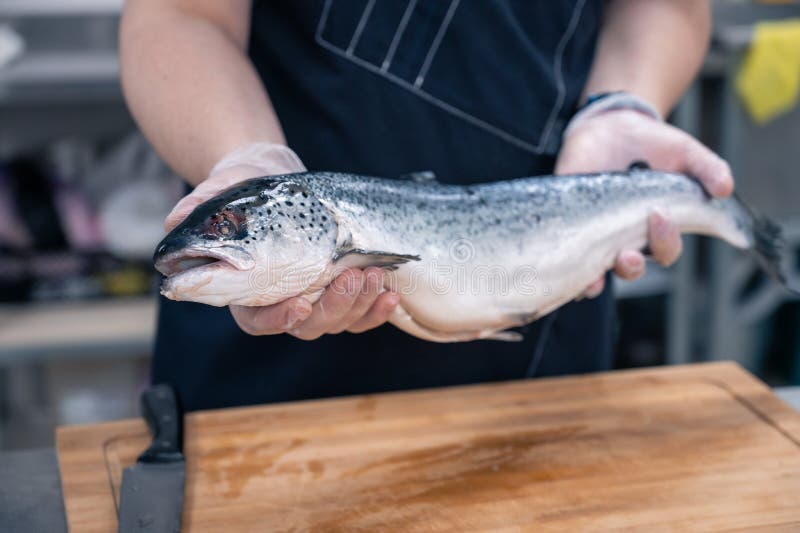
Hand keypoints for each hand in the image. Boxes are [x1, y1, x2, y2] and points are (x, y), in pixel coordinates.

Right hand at [164, 142, 399, 337]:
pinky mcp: (340, 287)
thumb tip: (174, 222)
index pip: (258, 321)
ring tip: (375, 274)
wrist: (273, 175)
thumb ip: (202, 207)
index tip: (298, 304)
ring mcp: (315, 296)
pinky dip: (378, 306)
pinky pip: (362, 311)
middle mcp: (282, 300)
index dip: (277, 320)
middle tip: (351, 278)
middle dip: (333, 308)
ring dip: (360, 304)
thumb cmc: (243, 186)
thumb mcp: (223, 188)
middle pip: (307, 325)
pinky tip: (392, 289)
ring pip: (339, 320)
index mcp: (246, 291)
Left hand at [555, 109, 733, 297]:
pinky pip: (565, 254)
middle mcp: (625, 238)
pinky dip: (565, 265)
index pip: (665, 250)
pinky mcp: (568, 223)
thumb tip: (725, 189)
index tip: (659, 214)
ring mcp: (595, 233)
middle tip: (628, 253)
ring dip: (596, 279)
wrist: (610, 126)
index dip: (665, 241)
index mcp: (656, 229)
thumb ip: (707, 169)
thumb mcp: (684, 152)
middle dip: (631, 266)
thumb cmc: (653, 145)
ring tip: (594, 275)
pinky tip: (564, 264)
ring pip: (597, 270)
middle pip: (631, 268)